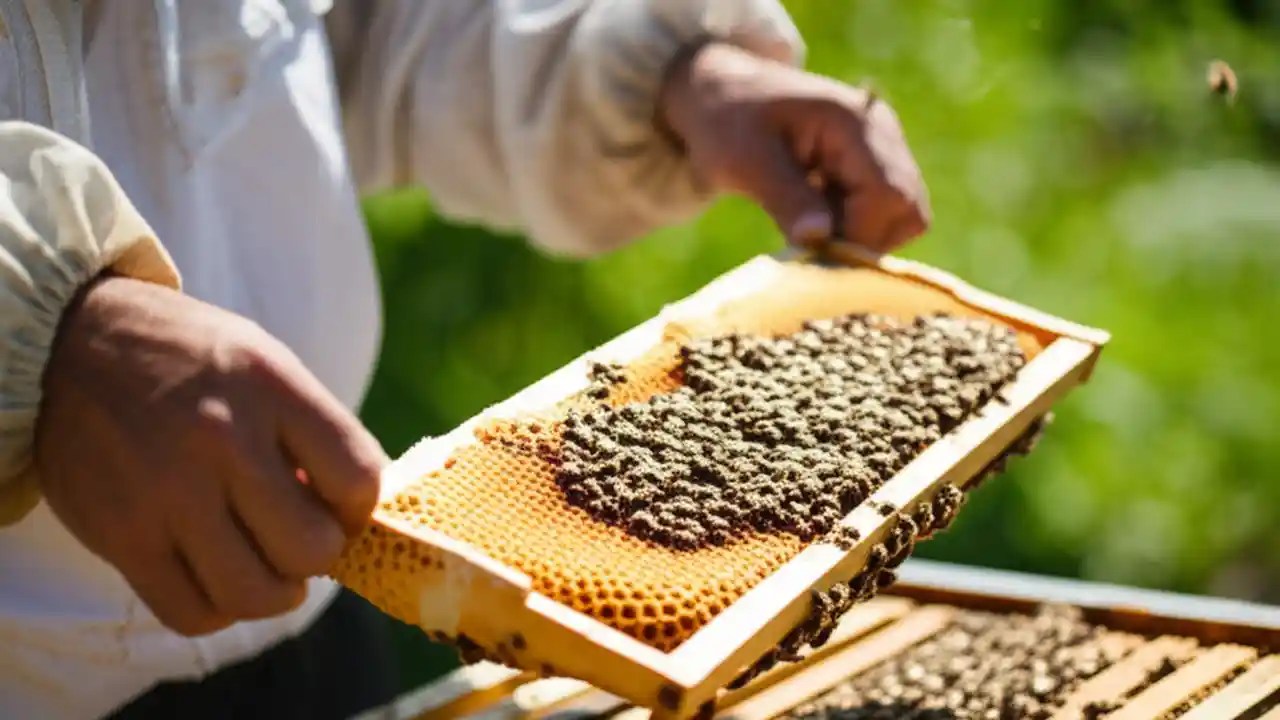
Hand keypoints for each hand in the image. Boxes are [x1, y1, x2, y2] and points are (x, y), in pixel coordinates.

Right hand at [36, 276, 387, 635]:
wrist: (72, 346)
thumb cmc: (194, 363)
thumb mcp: (267, 365)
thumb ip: (316, 433)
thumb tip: (362, 515)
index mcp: (269, 386)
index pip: (358, 478)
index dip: (361, 507)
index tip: (340, 504)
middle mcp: (220, 438)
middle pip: (310, 549)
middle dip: (319, 553)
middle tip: (300, 535)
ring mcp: (167, 492)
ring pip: (254, 594)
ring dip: (275, 593)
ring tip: (268, 566)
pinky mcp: (122, 536)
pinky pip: (192, 612)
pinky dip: (218, 609)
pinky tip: (218, 575)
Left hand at [660, 42, 930, 251]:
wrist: (721, 96)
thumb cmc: (727, 121)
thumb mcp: (745, 160)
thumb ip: (786, 198)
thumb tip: (820, 240)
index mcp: (856, 122)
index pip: (890, 197)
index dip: (857, 237)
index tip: (810, 253)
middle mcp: (881, 132)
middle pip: (908, 210)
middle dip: (863, 240)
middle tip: (809, 243)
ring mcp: (881, 147)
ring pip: (899, 217)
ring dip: (856, 236)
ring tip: (806, 225)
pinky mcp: (870, 165)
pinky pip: (880, 213)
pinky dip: (849, 227)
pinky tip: (811, 215)